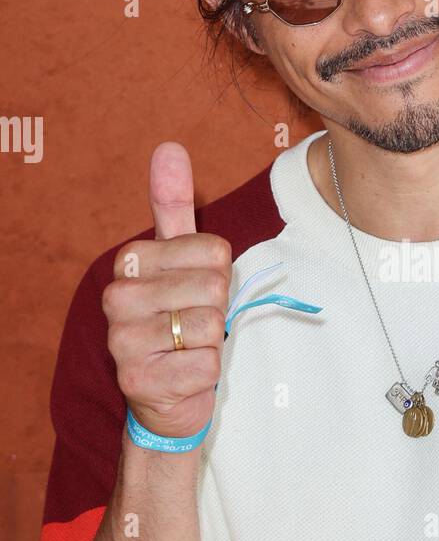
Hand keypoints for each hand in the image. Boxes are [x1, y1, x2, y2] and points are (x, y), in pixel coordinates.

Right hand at [102, 142, 231, 439]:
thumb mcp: (179, 258)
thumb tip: (169, 146)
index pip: (213, 250)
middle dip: (217, 309)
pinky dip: (207, 373)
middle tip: (195, 323)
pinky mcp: (140, 381)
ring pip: (210, 326)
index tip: (197, 290)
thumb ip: (173, 205)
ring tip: (189, 347)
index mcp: (129, 261)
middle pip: (214, 287)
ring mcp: (123, 342)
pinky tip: (185, 374)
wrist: (167, 394)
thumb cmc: (179, 317)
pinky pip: (205, 365)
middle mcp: (117, 298)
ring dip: (212, 342)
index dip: (219, 274)